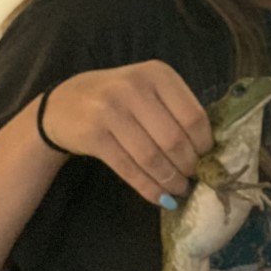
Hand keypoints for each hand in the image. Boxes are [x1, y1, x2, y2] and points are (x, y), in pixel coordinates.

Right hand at [38, 60, 212, 206]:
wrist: (61, 105)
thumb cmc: (117, 99)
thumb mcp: (149, 90)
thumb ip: (175, 110)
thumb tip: (208, 151)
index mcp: (158, 74)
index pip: (194, 115)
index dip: (204, 143)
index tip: (207, 158)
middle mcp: (135, 87)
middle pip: (174, 138)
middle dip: (188, 165)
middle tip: (194, 178)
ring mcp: (111, 110)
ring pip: (152, 156)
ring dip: (170, 180)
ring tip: (179, 189)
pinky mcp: (93, 135)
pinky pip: (128, 168)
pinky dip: (148, 187)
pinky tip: (159, 197)